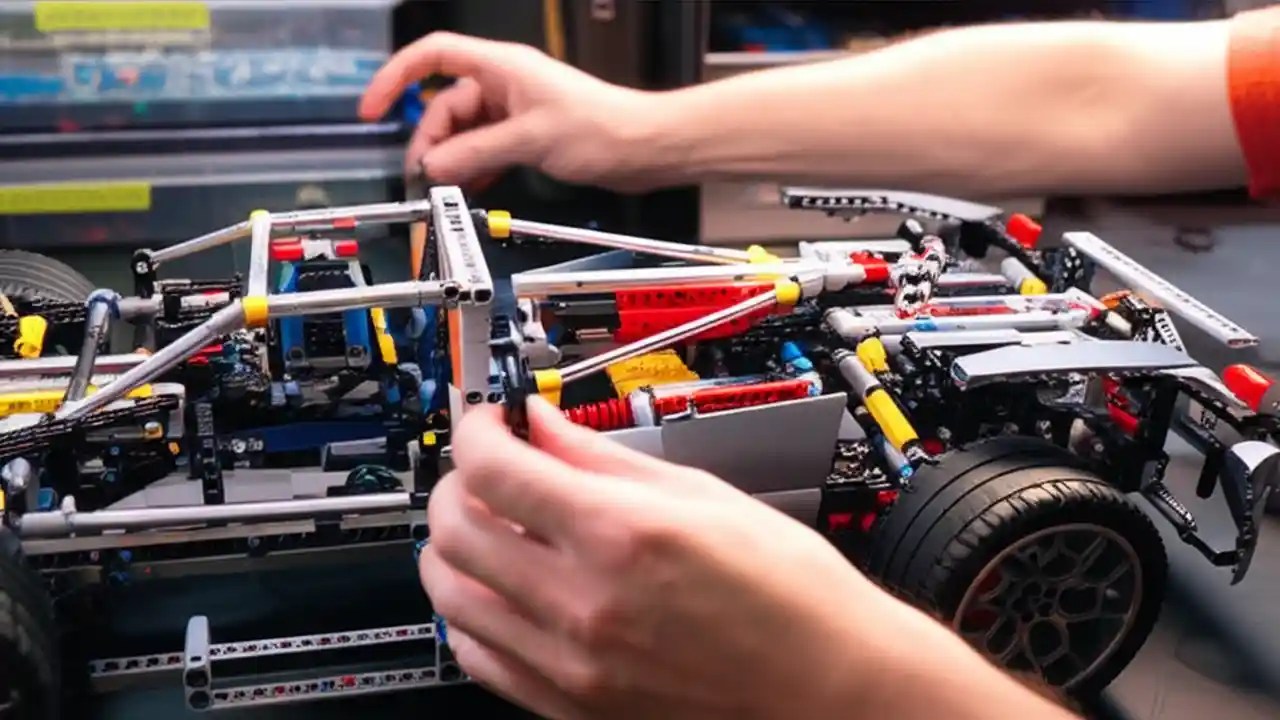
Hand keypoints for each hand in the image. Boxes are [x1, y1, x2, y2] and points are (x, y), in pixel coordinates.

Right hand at [360, 32, 659, 191]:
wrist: (643, 148)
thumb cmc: (602, 128)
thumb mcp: (528, 140)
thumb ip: (475, 153)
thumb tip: (433, 165)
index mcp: (501, 67)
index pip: (433, 56)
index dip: (397, 77)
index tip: (374, 107)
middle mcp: (504, 84)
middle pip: (445, 105)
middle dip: (429, 139)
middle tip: (422, 174)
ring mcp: (514, 110)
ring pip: (464, 132)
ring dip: (452, 158)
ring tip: (443, 186)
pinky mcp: (526, 135)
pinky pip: (485, 149)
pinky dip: (473, 167)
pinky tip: (468, 187)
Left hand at [420, 397, 912, 719]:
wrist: (829, 690)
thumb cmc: (792, 598)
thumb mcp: (704, 497)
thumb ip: (605, 457)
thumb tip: (547, 424)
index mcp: (621, 536)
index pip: (494, 469)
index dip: (477, 431)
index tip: (492, 422)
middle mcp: (584, 604)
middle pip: (455, 528)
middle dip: (459, 481)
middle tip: (490, 467)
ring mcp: (571, 664)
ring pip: (450, 594)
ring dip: (454, 546)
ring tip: (492, 525)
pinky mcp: (569, 707)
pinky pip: (477, 656)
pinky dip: (471, 613)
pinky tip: (504, 589)